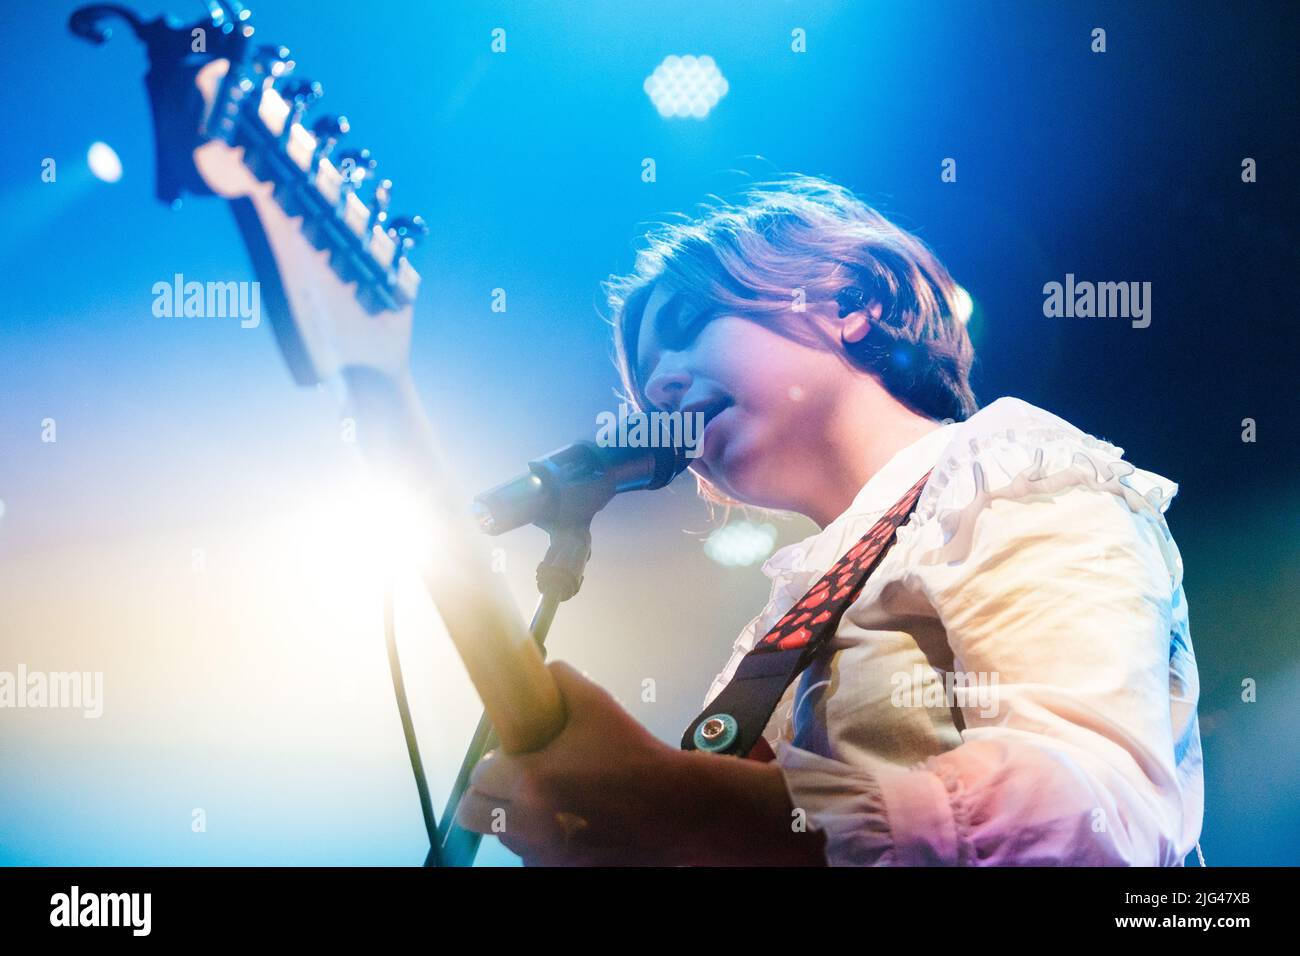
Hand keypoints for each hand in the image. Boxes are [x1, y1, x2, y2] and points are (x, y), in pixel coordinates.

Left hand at [456, 661, 693, 864]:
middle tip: (516, 783)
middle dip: (489, 795)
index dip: (494, 763)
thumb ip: (560, 682)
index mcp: (533, 782)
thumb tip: (539, 673)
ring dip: (516, 819)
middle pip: (473, 814)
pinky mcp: (563, 872)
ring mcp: (546, 856)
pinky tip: (570, 824)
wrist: (679, 809)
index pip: (478, 775)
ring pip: (504, 835)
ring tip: (553, 802)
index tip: (512, 758)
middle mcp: (531, 826)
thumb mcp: (598, 705)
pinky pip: (532, 856)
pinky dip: (542, 842)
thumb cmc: (638, 757)